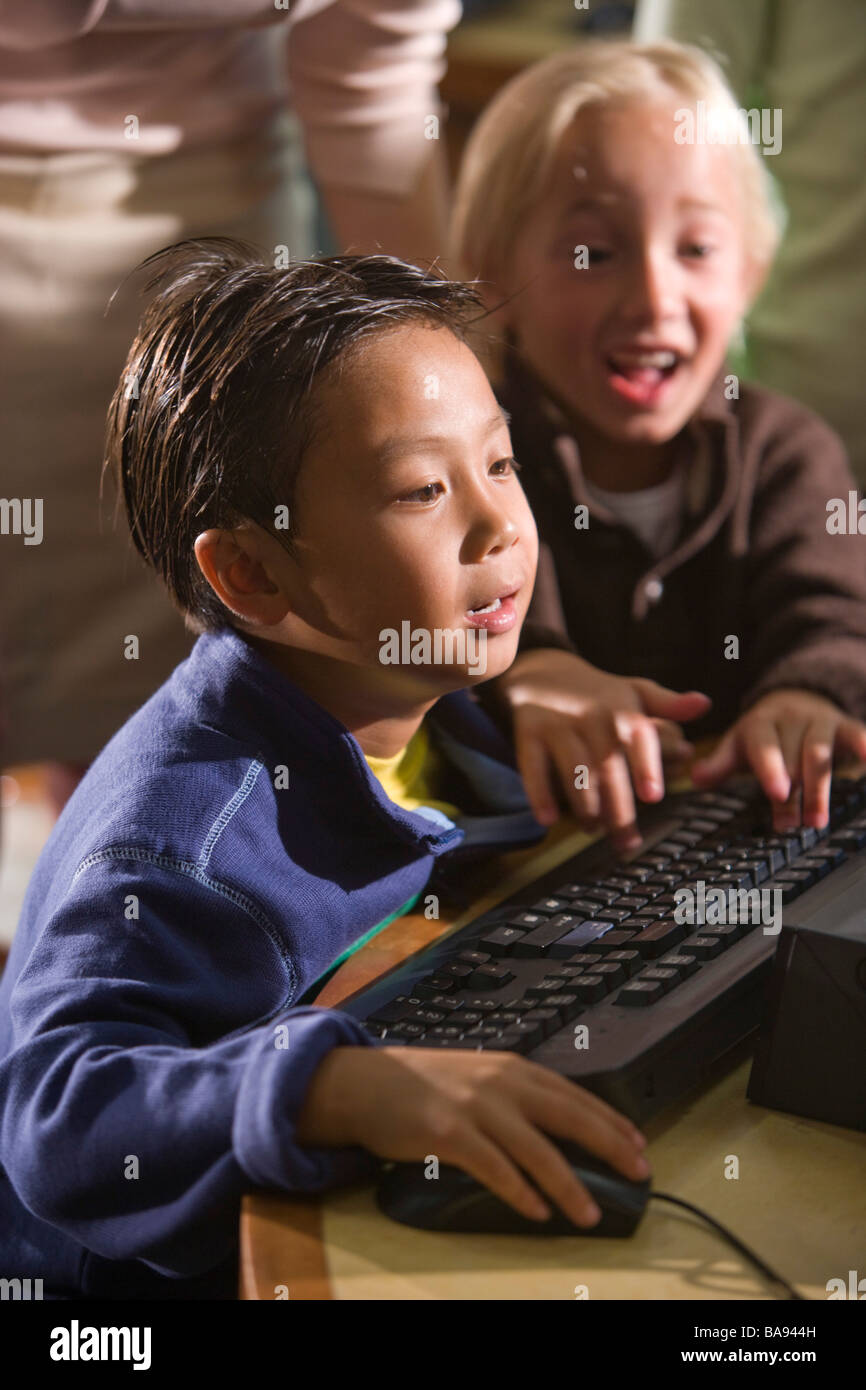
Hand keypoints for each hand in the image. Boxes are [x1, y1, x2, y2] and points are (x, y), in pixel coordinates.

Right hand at [296, 1045, 649, 1227]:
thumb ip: (516, 1096)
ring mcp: (476, 1107)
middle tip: (638, 1174)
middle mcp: (501, 1083)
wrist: (367, 1083)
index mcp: (513, 1068)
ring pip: (537, 1150)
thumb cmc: (424, 1084)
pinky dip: (520, 1192)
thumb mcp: (479, 1076)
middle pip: (569, 1117)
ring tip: (588, 1212)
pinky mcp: (449, 1133)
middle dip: (610, 1147)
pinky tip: (537, 1210)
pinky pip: (495, 1168)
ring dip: (568, 1185)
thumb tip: (560, 1129)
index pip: (576, 1095)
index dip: (612, 1121)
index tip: (639, 1144)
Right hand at [490, 648, 710, 851]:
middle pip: (606, 767)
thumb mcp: (636, 692)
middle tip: (626, 842)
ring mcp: (557, 724)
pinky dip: (540, 794)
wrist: (542, 671)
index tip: (653, 796)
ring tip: (593, 830)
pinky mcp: (528, 732)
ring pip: (573, 771)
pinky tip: (549, 820)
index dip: (647, 766)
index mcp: (623, 708)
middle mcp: (590, 715)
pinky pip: (532, 767)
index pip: (639, 737)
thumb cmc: (599, 693)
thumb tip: (704, 704)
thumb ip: (670, 706)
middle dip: (618, 809)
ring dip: (584, 806)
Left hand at [690, 688, 865, 830]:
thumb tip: (695, 778)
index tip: (777, 792)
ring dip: (819, 791)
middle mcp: (791, 719)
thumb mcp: (738, 744)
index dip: (771, 770)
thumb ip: (720, 763)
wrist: (794, 695)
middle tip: (789, 826)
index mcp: (760, 723)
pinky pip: (857, 735)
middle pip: (792, 759)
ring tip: (816, 821)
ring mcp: (819, 722)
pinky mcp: (844, 726)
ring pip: (821, 757)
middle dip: (792, 795)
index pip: (765, 747)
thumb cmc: (763, 732)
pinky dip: (865, 747)